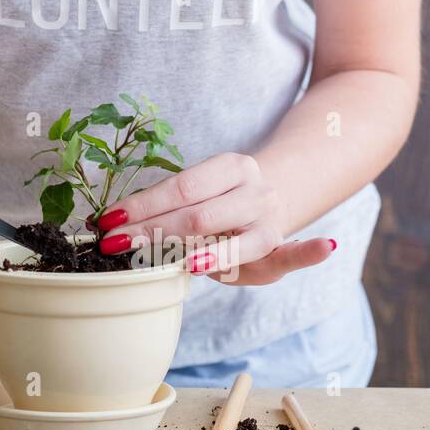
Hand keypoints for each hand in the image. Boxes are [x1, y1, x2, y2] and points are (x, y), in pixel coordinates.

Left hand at [95, 153, 334, 284]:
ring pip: (234, 240)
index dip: (143, 206)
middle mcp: (252, 189)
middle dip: (153, 233)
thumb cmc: (225, 202)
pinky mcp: (282, 248)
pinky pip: (299, 252)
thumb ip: (173, 207)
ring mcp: (270, 218)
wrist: (282, 191)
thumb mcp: (205, 191)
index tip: (107, 223)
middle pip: (198, 215)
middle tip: (115, 247)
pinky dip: (310, 252)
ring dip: (201, 254)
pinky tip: (322, 248)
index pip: (180, 188)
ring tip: (169, 262)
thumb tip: (112, 225)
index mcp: (228, 167)